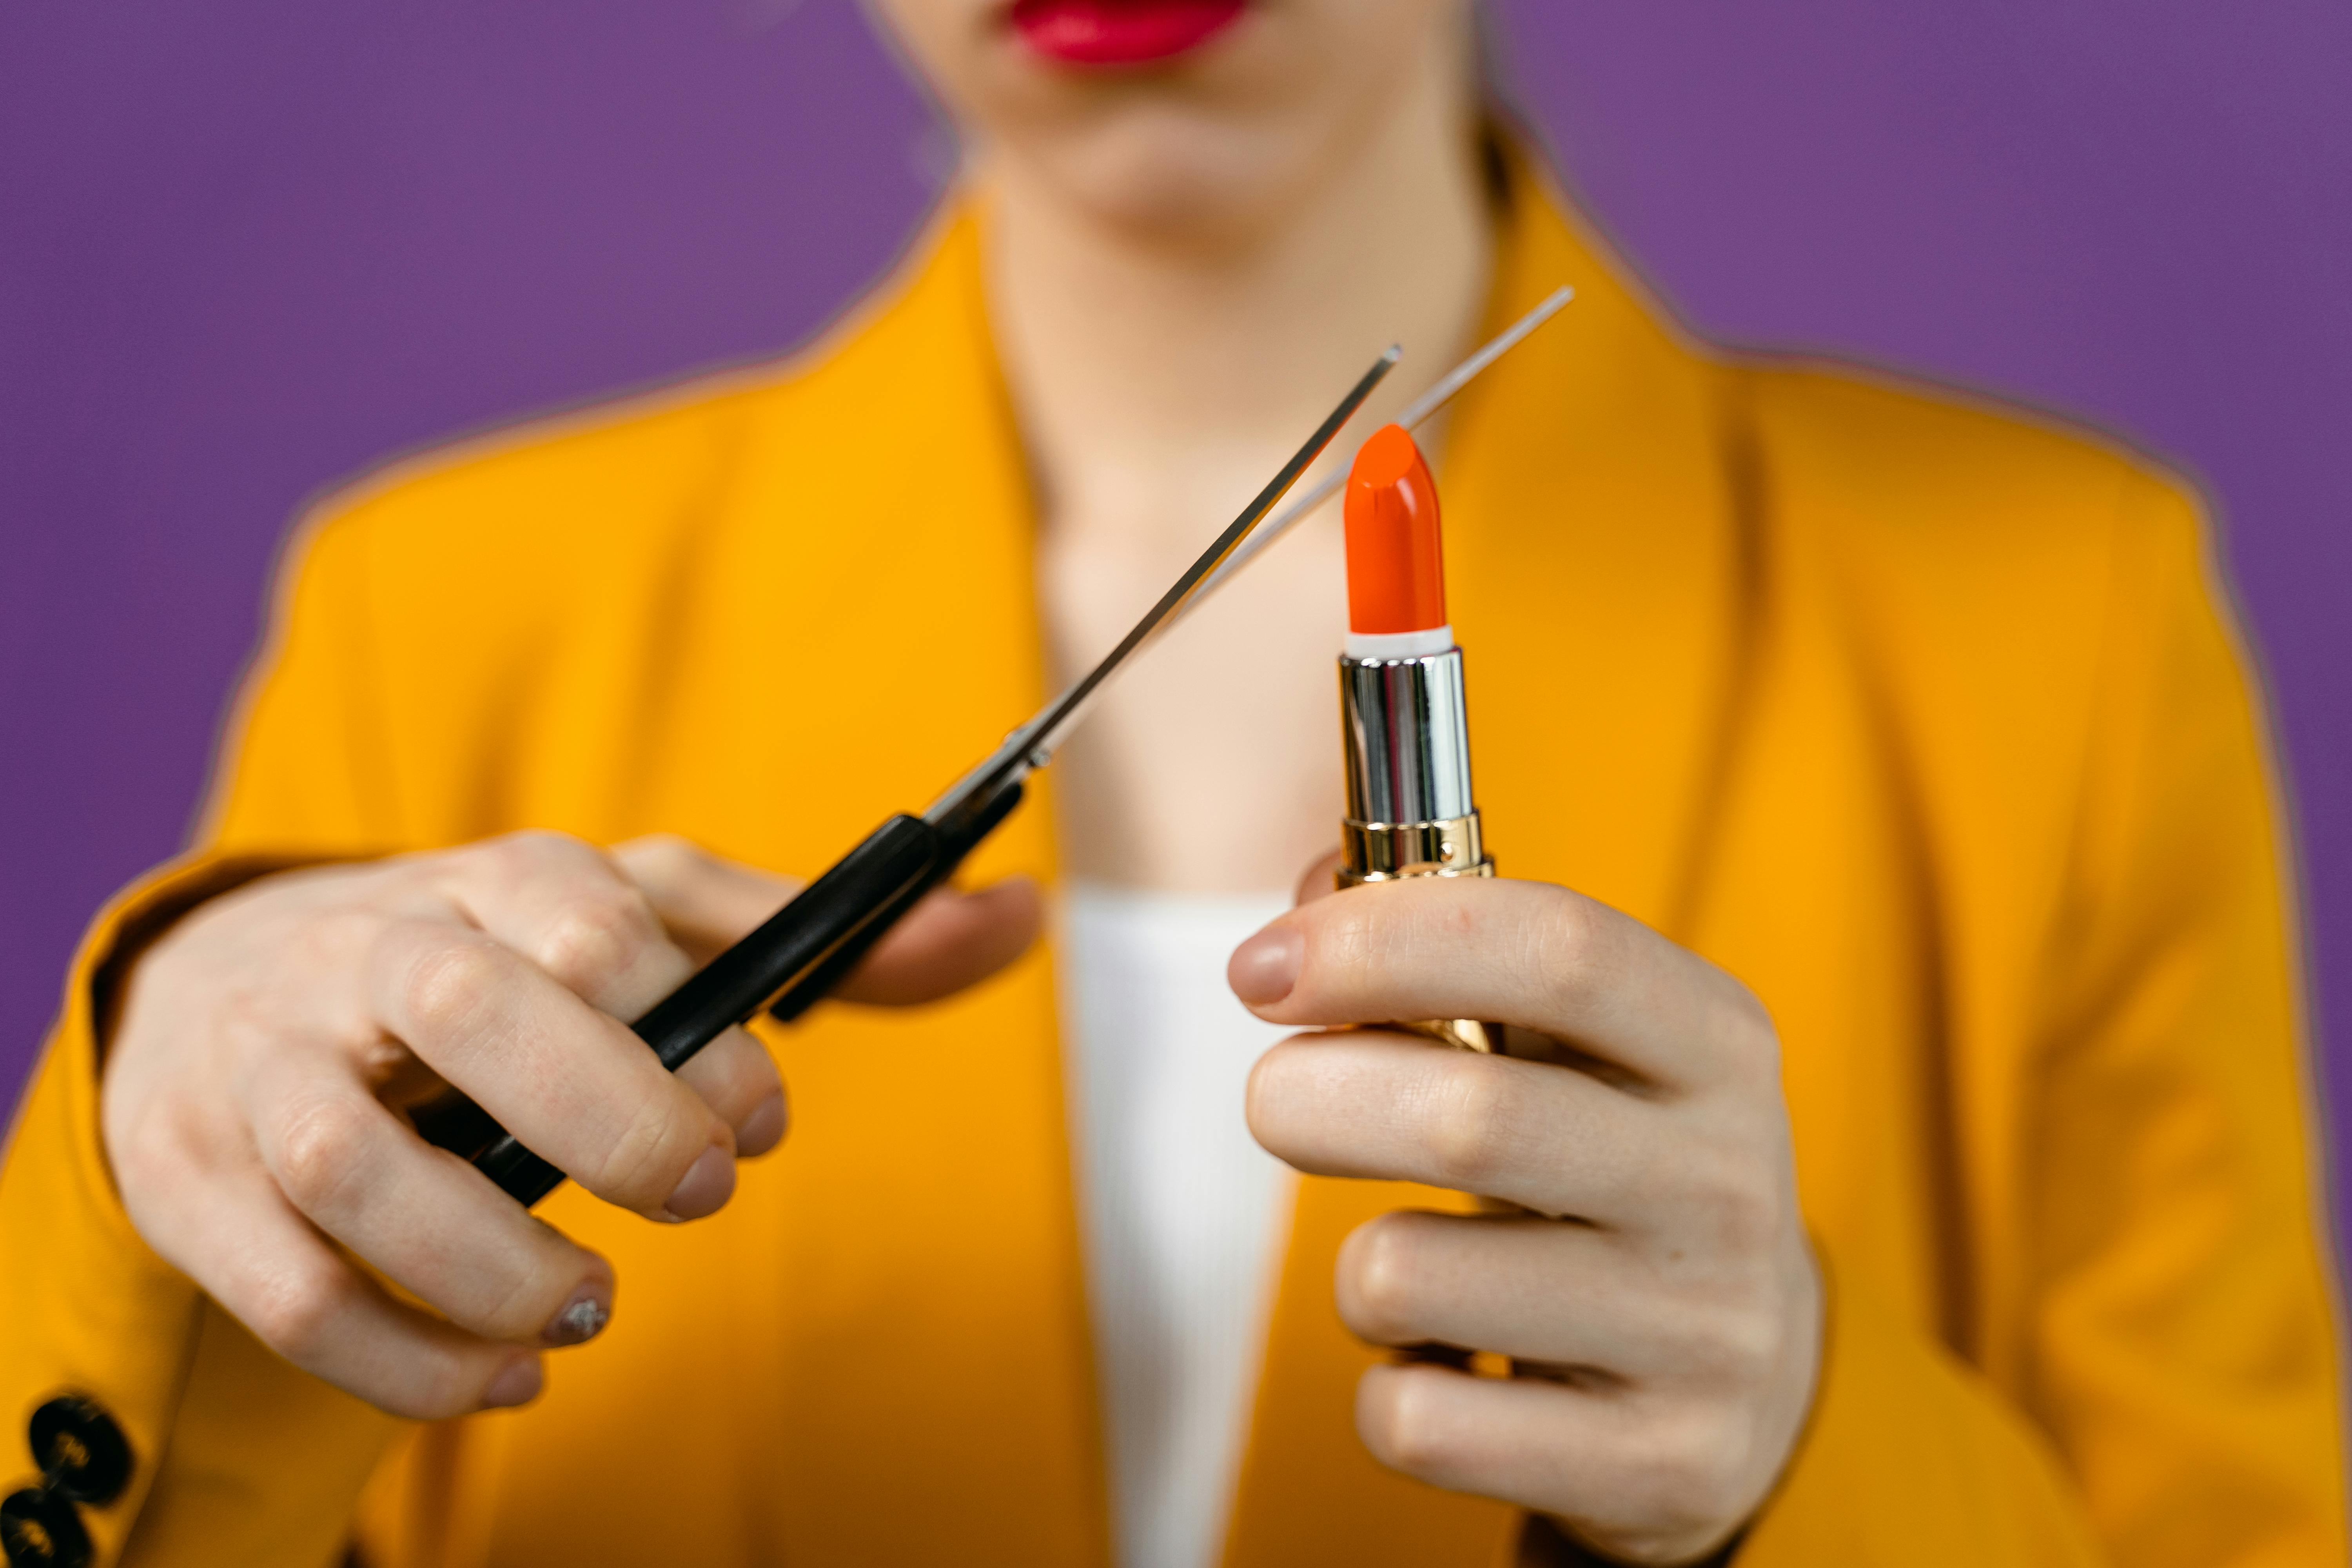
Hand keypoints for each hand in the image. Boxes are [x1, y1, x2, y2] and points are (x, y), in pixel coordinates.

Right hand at [101, 830, 1037, 1419]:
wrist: (231, 984)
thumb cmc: (499, 961)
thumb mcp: (651, 920)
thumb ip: (826, 934)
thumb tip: (1015, 916)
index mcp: (497, 883)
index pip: (601, 931)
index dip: (704, 1041)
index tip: (764, 1124)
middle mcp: (368, 954)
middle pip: (472, 1014)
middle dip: (610, 1119)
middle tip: (697, 1195)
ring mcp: (262, 1066)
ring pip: (352, 1166)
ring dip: (495, 1264)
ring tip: (592, 1309)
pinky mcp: (190, 1178)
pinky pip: (284, 1287)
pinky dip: (402, 1356)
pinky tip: (504, 1373)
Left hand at [1229, 869, 1820, 1564]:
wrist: (1748, 1376)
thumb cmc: (1608, 1163)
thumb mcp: (1573, 1044)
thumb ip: (1444, 954)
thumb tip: (1301, 920)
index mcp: (1714, 1042)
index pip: (1556, 947)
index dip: (1383, 940)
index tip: (1261, 967)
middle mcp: (1725, 1182)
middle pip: (1468, 1117)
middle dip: (1311, 1099)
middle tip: (1278, 1102)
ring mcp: (1702, 1333)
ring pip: (1410, 1279)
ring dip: (1356, 1271)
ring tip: (1405, 1265)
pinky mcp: (1658, 1463)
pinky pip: (1421, 1422)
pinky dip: (1389, 1390)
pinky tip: (1447, 1368)